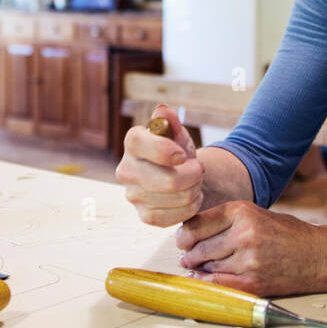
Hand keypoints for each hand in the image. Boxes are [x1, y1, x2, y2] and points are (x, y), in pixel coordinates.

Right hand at [117, 104, 203, 226]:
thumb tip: (162, 110)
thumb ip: (171, 121)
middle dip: (192, 176)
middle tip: (200, 170)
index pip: (138, 142)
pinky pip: (169, 217)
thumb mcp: (178, 134)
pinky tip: (192, 199)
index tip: (183, 155)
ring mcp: (133, 195)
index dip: (162, 150)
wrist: (183, 176)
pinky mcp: (143, 215)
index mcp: (133, 143)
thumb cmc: (178, 152)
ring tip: (197, 183)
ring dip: (193, 191)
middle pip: (164, 179)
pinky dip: (188, 209)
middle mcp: (126, 169)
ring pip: (172, 198)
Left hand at [176, 201, 326, 296]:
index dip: (184, 235)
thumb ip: (226, 221)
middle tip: (186, 257)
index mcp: (242, 212)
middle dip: (189, 254)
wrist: (319, 255)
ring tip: (198, 267)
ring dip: (199, 269)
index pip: (197, 224)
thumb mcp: (256, 214)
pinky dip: (206, 283)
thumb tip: (190, 234)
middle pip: (199, 247)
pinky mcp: (254, 282)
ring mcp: (249, 260)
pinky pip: (218, 284)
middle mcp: (244, 234)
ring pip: (207, 267)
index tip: (182, 241)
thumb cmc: (287, 233)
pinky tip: (203, 279)